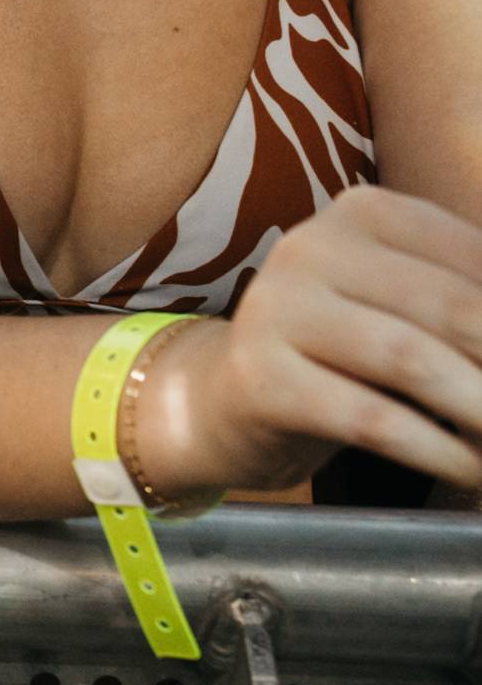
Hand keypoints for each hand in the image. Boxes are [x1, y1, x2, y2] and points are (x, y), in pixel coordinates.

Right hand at [145, 186, 481, 497]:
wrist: (228, 399)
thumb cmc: (346, 350)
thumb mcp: (409, 306)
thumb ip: (471, 302)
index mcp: (364, 213)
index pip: (478, 262)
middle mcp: (311, 247)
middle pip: (455, 309)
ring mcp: (276, 309)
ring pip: (413, 362)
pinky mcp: (261, 378)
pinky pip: (373, 419)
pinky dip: (441, 452)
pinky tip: (474, 471)